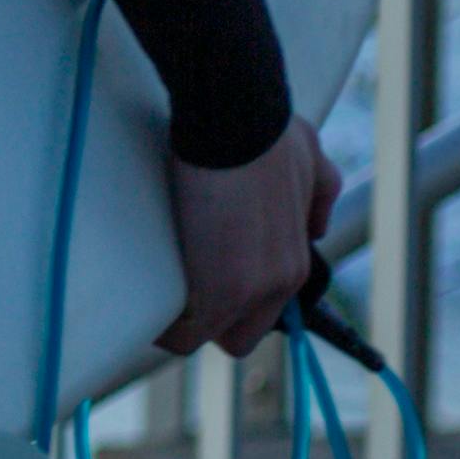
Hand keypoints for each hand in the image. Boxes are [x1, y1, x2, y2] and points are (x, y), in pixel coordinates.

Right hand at [159, 119, 341, 357]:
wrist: (235, 120)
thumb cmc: (266, 131)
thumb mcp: (312, 161)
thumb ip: (318, 198)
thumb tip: (316, 227)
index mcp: (293, 263)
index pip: (262, 313)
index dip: (230, 304)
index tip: (201, 281)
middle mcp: (277, 285)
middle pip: (236, 336)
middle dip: (203, 321)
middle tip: (175, 286)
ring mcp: (247, 293)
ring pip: (203, 338)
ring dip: (176, 323)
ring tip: (150, 295)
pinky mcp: (215, 295)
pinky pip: (179, 335)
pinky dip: (158, 326)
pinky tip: (141, 304)